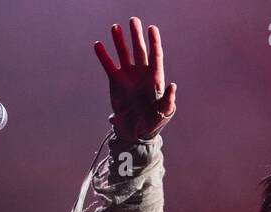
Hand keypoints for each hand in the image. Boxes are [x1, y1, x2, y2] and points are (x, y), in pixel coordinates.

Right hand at [93, 17, 176, 141]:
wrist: (136, 132)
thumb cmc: (153, 123)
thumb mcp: (163, 114)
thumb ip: (168, 101)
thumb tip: (172, 85)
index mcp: (155, 80)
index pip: (155, 56)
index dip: (154, 42)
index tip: (152, 28)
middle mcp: (142, 74)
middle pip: (139, 51)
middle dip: (136, 36)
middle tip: (133, 20)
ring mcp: (128, 76)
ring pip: (124, 54)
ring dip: (120, 41)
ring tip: (115, 27)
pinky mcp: (116, 82)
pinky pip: (109, 65)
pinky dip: (103, 56)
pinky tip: (98, 45)